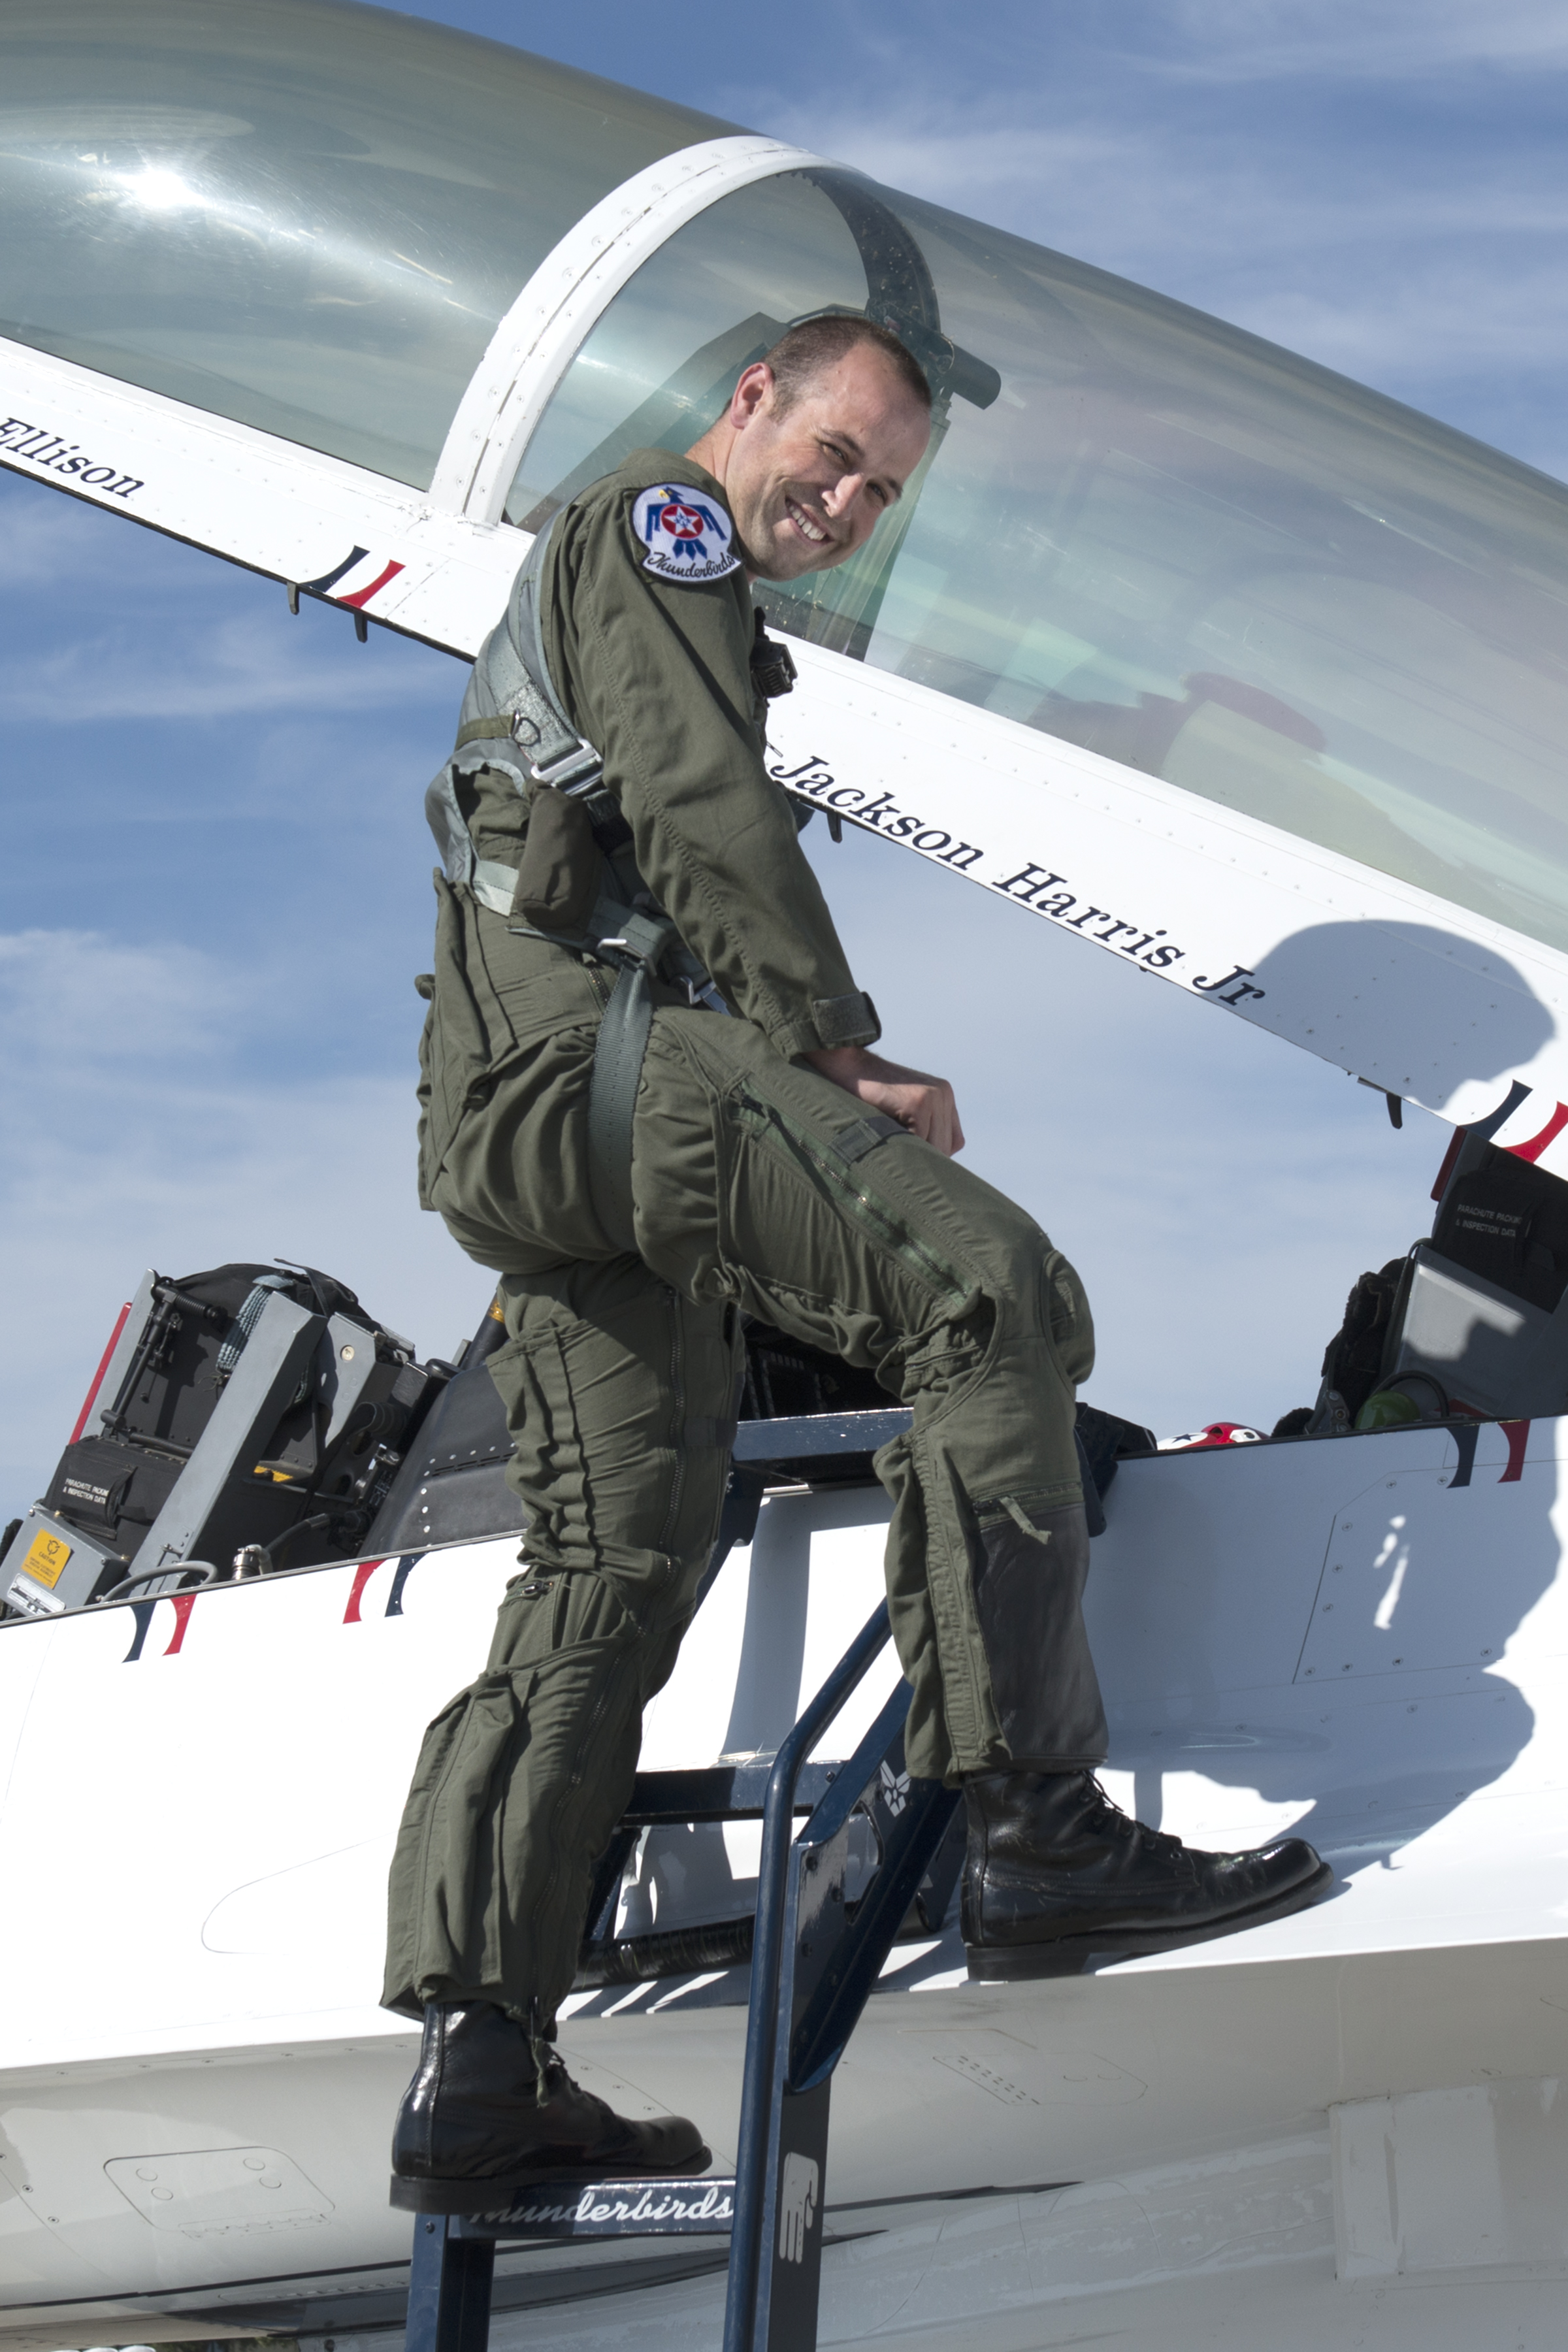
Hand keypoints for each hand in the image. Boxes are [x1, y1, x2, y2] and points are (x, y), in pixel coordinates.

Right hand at [804, 1044, 965, 1156]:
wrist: (844, 1065)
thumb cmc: (866, 1095)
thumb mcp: (902, 1110)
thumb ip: (920, 1130)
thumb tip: (931, 1175)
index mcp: (944, 1095)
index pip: (953, 1141)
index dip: (934, 1156)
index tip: (911, 1163)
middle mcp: (943, 1093)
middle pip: (946, 1147)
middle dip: (924, 1161)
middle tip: (899, 1169)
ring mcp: (932, 1096)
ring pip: (934, 1147)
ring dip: (912, 1156)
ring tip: (890, 1155)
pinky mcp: (917, 1102)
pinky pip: (918, 1140)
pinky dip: (902, 1148)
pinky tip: (885, 1142)